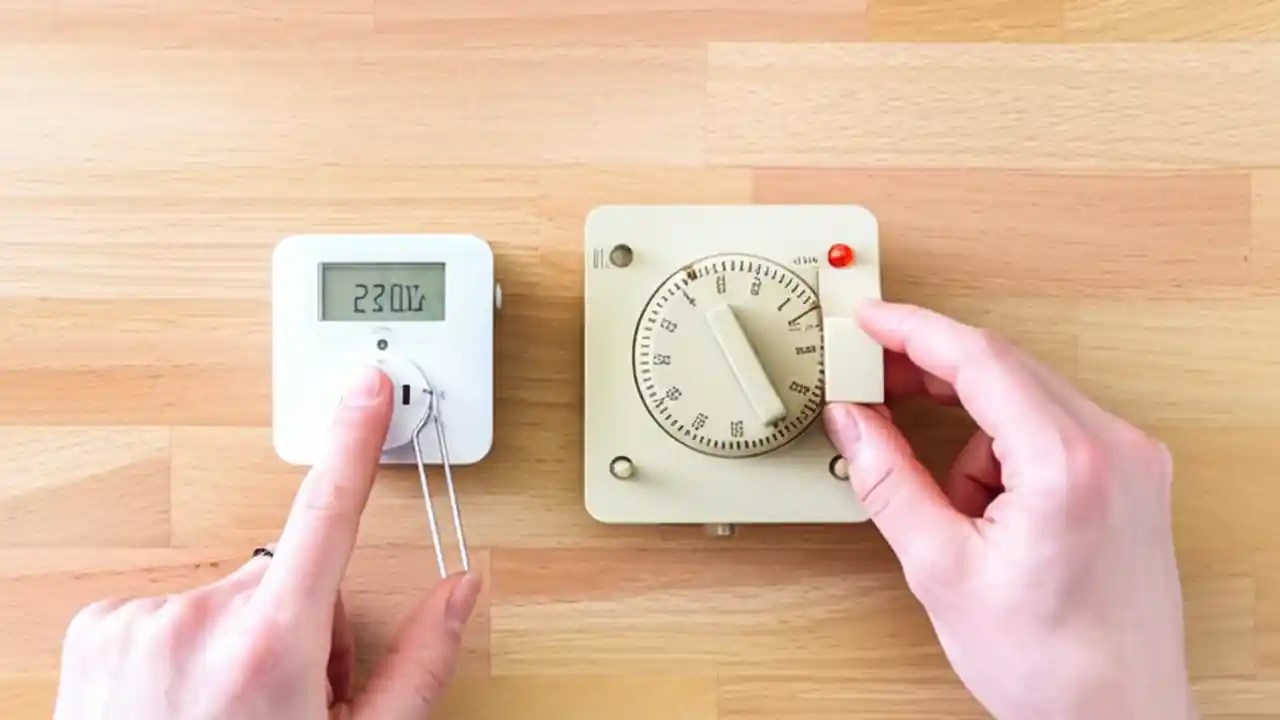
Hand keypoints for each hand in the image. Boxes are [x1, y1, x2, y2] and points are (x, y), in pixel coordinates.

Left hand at [53, 367, 480, 719]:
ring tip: (231, 710)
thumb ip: (420, 663)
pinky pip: (171, 611)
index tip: (366, 385)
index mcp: (271, 646)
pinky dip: (185, 646)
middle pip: (286, 578)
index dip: (354, 441)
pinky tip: (185, 702)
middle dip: (300, 624)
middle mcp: (198, 621)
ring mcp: (140, 622)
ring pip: (228, 598)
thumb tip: (462, 589)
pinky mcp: (100, 628)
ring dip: (240, 641)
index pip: (328, 515)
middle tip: (290, 697)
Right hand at [824, 301, 1195, 719]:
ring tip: (952, 505)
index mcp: (1067, 464)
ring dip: (971, 429)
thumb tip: (853, 422)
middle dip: (931, 370)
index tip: (869, 320)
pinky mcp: (1131, 475)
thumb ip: (887, 478)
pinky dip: (1005, 451)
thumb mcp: (941, 567)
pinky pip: (1051, 427)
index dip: (913, 330)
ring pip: (1024, 397)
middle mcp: (1113, 448)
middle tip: (874, 379)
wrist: (1116, 718)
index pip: (979, 359)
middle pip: (1004, 366)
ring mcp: (1130, 460)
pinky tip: (988, 510)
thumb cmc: (1050, 664)